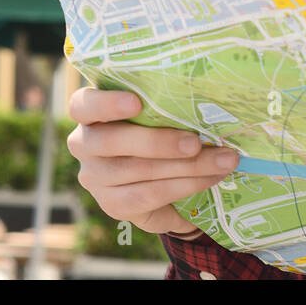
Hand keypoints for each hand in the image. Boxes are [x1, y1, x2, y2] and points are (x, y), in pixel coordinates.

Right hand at [66, 87, 238, 238]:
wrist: (163, 182)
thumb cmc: (159, 131)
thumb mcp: (158, 115)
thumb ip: (166, 106)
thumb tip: (208, 100)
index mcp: (90, 112)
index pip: (83, 104)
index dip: (107, 103)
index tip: (136, 102)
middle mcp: (84, 143)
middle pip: (112, 141)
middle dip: (159, 142)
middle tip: (196, 143)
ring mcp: (94, 177)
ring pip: (138, 170)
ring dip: (186, 166)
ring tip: (222, 161)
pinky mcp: (112, 204)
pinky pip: (149, 196)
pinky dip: (185, 186)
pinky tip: (211, 178)